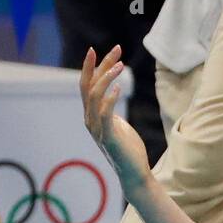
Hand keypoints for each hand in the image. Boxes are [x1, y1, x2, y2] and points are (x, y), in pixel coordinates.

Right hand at [80, 45, 148, 187]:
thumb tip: (110, 95)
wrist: (134, 173)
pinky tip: (118, 87)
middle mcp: (89, 119)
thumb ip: (110, 110)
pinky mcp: (108, 136)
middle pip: (89, 85)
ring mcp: (97, 128)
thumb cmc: (128, 149)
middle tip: (116, 49)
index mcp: (91, 115)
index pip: (88, 85)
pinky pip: (104, 113)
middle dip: (100, 65)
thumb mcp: (118, 124)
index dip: (94, 66)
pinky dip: (110, 98)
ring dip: (107, 78)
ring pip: (94, 95)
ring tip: (121, 65)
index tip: (105, 50)